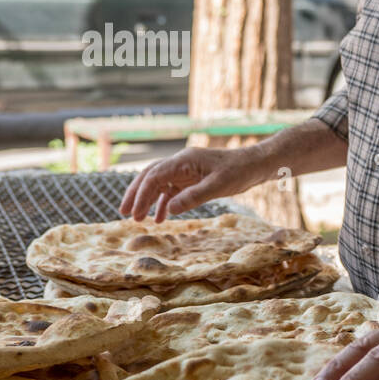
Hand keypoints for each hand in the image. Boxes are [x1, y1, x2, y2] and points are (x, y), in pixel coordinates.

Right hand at [119, 146, 263, 221]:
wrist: (254, 164)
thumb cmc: (238, 172)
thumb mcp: (217, 186)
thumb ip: (193, 197)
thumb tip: (168, 210)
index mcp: (183, 161)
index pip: (154, 176)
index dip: (141, 194)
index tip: (133, 213)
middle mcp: (180, 163)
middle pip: (149, 176)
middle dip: (136, 194)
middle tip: (124, 213)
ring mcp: (185, 170)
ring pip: (158, 183)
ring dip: (147, 199)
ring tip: (138, 218)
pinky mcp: (191, 177)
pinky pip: (171, 189)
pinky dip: (162, 202)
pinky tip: (160, 218)